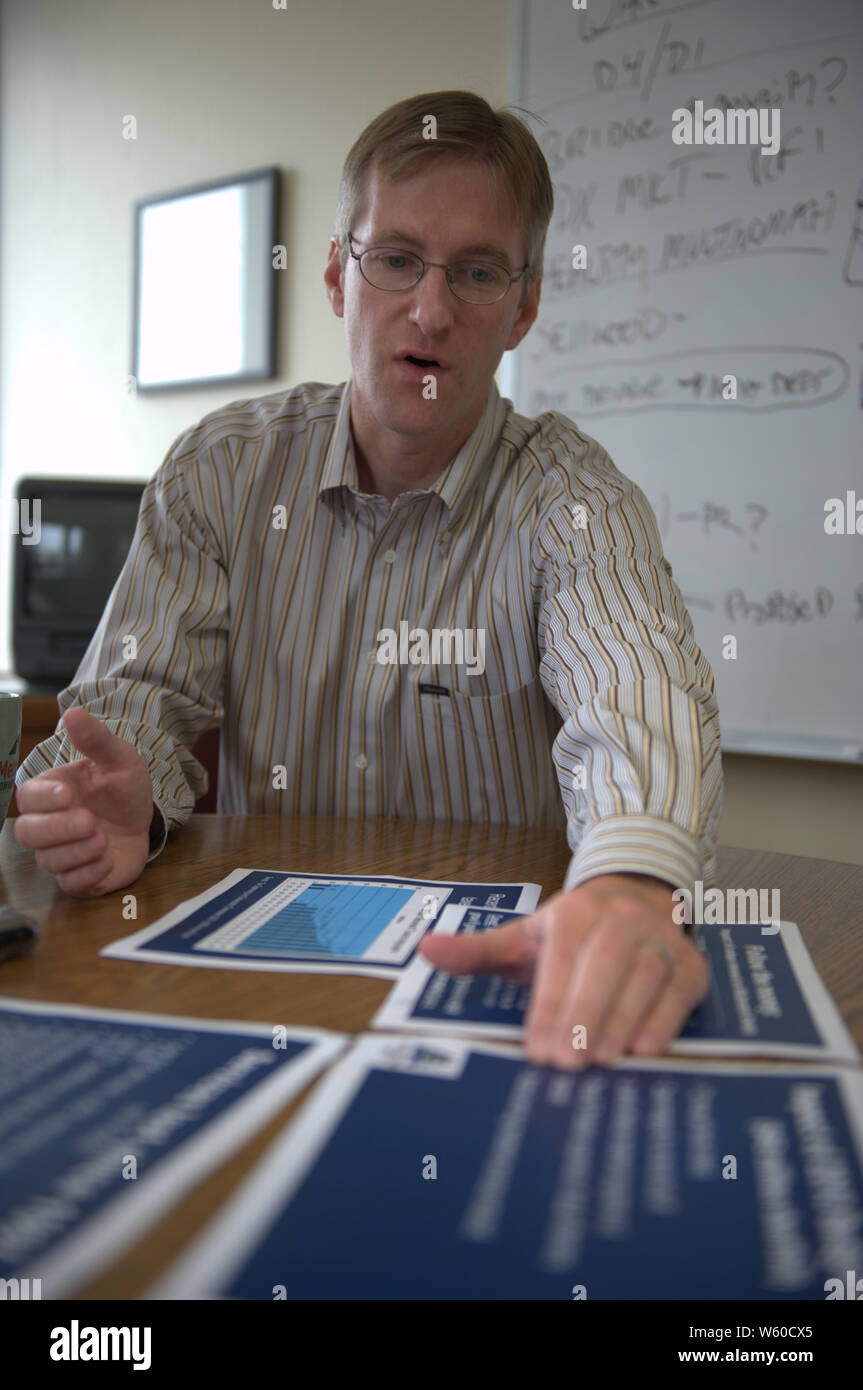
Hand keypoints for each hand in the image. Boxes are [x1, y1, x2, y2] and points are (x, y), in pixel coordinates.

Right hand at [13, 707, 155, 897]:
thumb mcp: (118, 758)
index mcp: (51, 792)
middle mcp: (48, 825)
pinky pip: (70, 884)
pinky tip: (107, 861)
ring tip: (104, 839)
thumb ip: (96, 739)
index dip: (43, 798)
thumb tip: (73, 712)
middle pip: (27, 834)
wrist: (143, 819)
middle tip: (89, 822)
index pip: (28, 797)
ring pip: (49, 861)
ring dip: (77, 852)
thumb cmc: (121, 786)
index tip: (68, 794)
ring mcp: (61, 853)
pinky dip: (87, 875)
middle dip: (57, 829)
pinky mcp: (79, 877)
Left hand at [418, 873, 707, 1067]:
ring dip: (623, 1021)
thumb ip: (477, 951)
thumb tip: (426, 949)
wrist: (637, 902)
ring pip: (645, 977)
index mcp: (575, 912)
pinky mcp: (691, 964)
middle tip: (567, 1064)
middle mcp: (621, 919)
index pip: (562, 959)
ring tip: (603, 1062)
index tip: (537, 1050)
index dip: (550, 1005)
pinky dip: (665, 1021)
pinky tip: (644, 1052)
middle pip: (605, 965)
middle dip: (585, 1015)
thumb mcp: (523, 938)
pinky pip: (680, 991)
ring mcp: (661, 939)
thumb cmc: (572, 934)